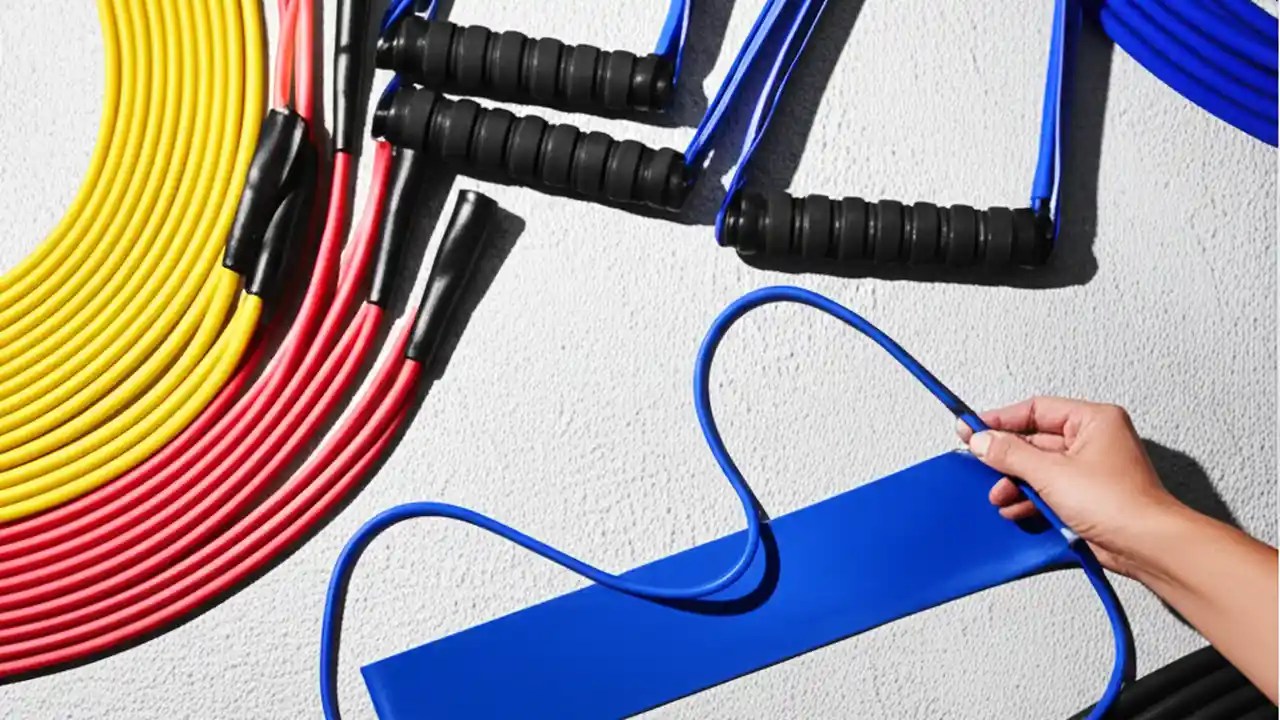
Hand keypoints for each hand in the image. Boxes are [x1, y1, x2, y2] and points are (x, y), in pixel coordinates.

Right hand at [955, 396, 1184, 576]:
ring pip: (1040, 469)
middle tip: (982, 465)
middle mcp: (1094, 441)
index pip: (1036, 409)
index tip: (972, 428)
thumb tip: (982, 440)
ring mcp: (1091, 470)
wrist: (1148, 546)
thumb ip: (1010, 454)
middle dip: (1008, 459)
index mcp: (1093, 420)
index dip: (1001, 420)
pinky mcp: (1088, 497)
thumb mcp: (1051, 473)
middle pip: (1035, 441)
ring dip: (1016, 483)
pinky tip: (1017, 510)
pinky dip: (1031, 499)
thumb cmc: (1119, 503)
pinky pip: (1050, 490)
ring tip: (1001, 496)